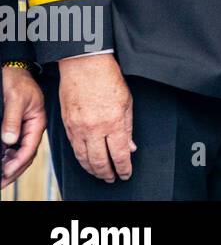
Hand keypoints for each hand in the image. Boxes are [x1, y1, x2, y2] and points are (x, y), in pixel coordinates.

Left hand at [1, 66, 45, 187]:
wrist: (15, 70)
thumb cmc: (17, 81)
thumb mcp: (15, 100)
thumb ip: (12, 120)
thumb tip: (9, 140)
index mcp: (37, 121)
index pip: (30, 148)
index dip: (18, 162)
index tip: (6, 172)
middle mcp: (33, 127)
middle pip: (27, 155)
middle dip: (15, 170)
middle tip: (2, 182)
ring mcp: (26, 127)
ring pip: (21, 152)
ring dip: (11, 165)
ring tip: (1, 176)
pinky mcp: (19, 126)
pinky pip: (16, 146)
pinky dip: (9, 156)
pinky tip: (1, 161)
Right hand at [57, 54, 133, 181]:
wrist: (84, 65)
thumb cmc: (107, 78)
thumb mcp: (127, 102)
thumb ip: (128, 127)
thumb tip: (130, 147)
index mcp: (113, 122)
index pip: (119, 154)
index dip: (123, 168)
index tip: (126, 173)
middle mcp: (94, 128)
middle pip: (99, 161)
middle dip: (107, 173)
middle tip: (112, 178)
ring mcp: (78, 127)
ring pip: (83, 158)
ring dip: (92, 169)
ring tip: (100, 174)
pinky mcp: (67, 124)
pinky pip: (73, 148)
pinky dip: (80, 158)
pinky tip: (86, 161)